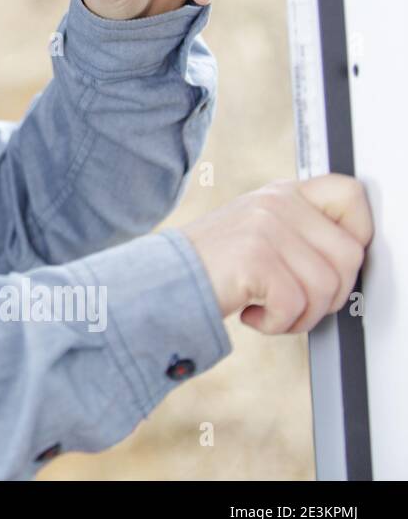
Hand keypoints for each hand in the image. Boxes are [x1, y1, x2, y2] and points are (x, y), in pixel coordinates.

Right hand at [179, 174, 373, 332]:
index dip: (358, 233)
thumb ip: (299, 232)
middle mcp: (277, 203)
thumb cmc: (211, 266)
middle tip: (295, 303)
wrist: (160, 280)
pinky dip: (277, 324)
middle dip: (330, 296)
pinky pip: (296, 305)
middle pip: (348, 256)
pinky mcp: (255, 257)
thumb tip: (349, 261)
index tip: (337, 264)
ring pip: (326, 288)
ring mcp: (265, 227)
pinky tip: (251, 315)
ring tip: (269, 312)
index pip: (349, 194)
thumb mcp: (257, 232)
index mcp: (282, 193)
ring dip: (302, 316)